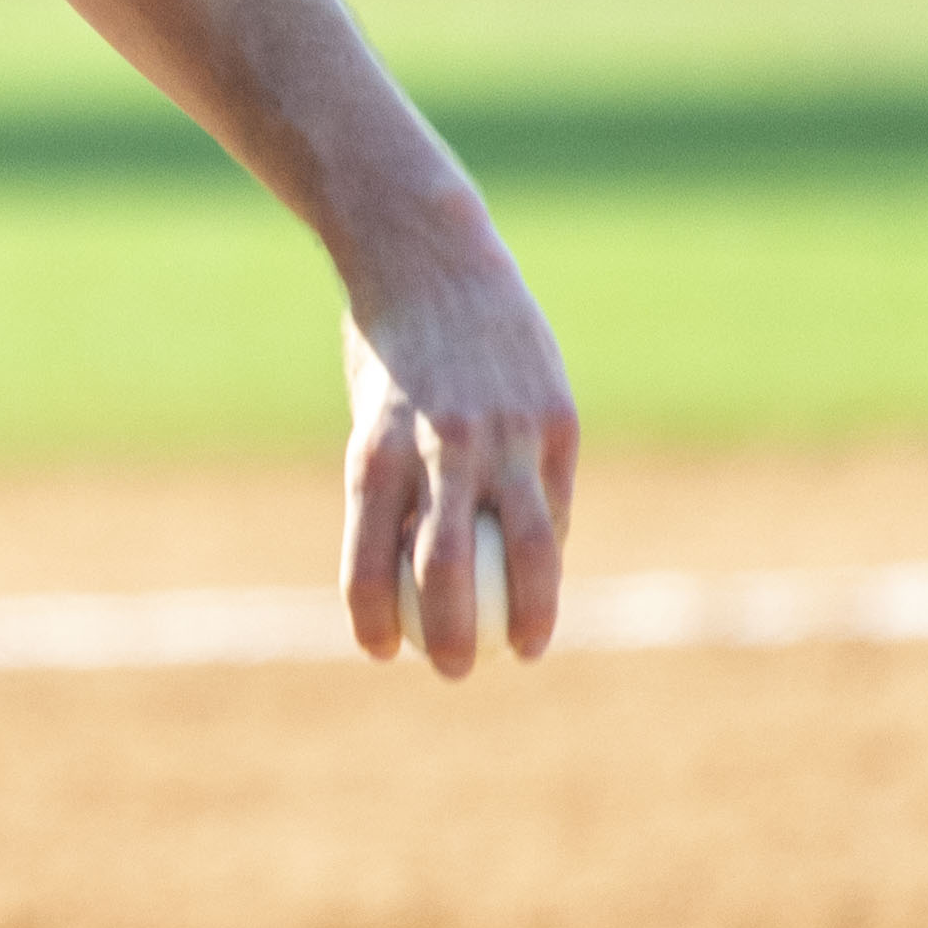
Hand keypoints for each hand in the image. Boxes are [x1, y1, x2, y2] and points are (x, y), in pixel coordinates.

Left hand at [338, 237, 577, 677]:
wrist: (432, 258)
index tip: (380, 652)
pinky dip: (548, 545)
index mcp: (376, 448)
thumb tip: (425, 574)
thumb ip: (397, 486)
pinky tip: (541, 575)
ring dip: (527, 612)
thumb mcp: (371, 415)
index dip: (373, 616)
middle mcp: (441, 446)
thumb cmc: (390, 348)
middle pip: (446, 568)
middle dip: (450, 633)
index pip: (371, 558)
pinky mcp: (557, 420)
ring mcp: (507, 432)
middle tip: (452, 669)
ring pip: (525, 548)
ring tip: (523, 648)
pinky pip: (554, 501)